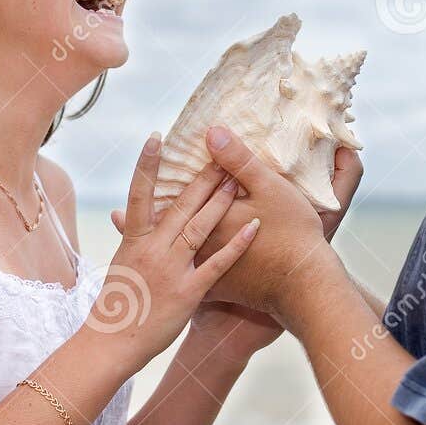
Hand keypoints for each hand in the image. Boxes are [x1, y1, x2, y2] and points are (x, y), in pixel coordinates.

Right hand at [95, 133, 259, 363]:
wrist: (113, 341)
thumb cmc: (117, 304)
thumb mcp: (120, 264)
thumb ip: (129, 237)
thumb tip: (120, 214)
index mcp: (134, 240)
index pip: (140, 194)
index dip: (147, 164)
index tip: (157, 137)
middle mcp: (153, 249)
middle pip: (180, 205)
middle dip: (201, 177)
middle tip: (218, 152)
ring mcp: (172, 269)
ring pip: (199, 227)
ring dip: (220, 201)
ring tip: (236, 178)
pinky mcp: (189, 291)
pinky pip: (218, 263)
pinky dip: (238, 244)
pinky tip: (255, 226)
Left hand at [111, 144, 363, 351]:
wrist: (305, 289)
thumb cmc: (294, 238)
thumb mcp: (271, 190)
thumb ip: (241, 162)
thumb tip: (213, 132)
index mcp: (207, 219)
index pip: (180, 193)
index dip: (162, 171)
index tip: (159, 146)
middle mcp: (192, 246)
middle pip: (168, 220)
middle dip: (152, 205)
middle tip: (139, 191)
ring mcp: (197, 273)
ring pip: (165, 250)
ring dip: (148, 234)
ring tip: (120, 216)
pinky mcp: (210, 292)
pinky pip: (181, 280)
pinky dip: (166, 269)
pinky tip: (155, 264)